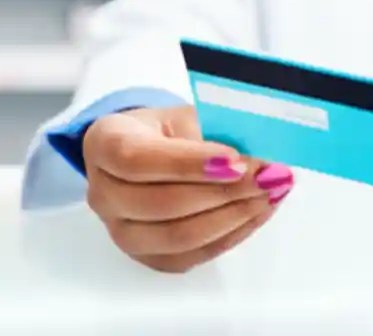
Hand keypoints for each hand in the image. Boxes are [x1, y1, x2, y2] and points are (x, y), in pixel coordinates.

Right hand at [83, 106, 293, 272]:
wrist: (151, 154)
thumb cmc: (167, 131)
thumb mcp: (185, 115)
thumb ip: (215, 133)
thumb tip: (259, 160)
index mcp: (105, 144)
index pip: (138, 160)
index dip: (188, 163)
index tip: (235, 160)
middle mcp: (103, 193)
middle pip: (161, 204)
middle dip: (223, 192)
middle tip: (267, 177)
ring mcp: (121, 231)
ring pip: (178, 237)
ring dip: (233, 217)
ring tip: (269, 194)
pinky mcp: (147, 256)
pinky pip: (191, 256)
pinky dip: (231, 235)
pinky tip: (257, 212)